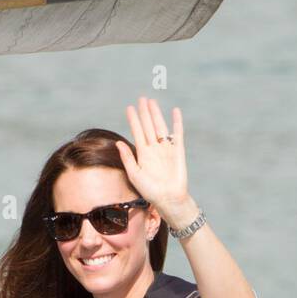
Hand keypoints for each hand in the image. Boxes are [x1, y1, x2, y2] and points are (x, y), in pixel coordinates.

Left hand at [117, 96, 192, 220]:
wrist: (168, 199)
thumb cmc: (150, 191)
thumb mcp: (134, 174)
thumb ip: (127, 158)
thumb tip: (118, 142)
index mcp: (143, 154)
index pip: (137, 132)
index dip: (133, 120)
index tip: (129, 108)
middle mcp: (154, 149)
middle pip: (148, 126)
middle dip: (144, 113)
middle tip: (141, 98)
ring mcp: (166, 149)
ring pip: (160, 127)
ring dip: (156, 114)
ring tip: (152, 102)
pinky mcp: (178, 151)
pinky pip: (177, 134)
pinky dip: (177, 122)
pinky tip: (175, 111)